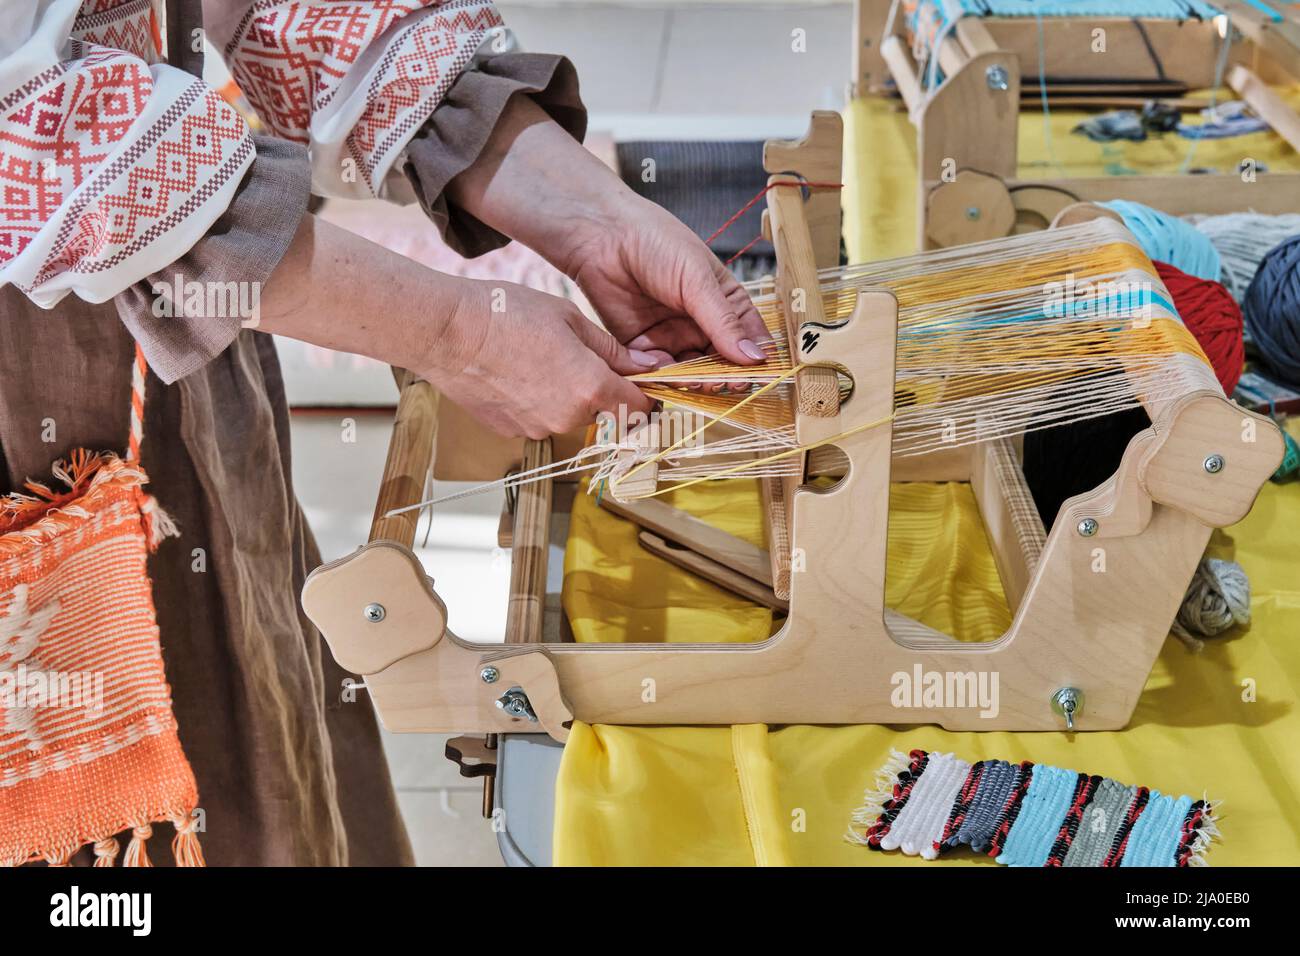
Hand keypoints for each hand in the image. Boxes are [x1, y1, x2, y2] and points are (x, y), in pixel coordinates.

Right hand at [420, 278, 654, 438]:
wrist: (448, 332)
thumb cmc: (507, 314)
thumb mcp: (570, 318)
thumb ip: (612, 349)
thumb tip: (647, 365)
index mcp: (591, 388)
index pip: (638, 408)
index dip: (642, 392)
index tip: (639, 379)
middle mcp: (568, 418)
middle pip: (603, 411)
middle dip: (599, 389)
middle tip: (576, 354)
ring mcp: (538, 429)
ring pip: (569, 415)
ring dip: (565, 395)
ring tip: (539, 359)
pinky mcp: (511, 432)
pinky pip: (538, 418)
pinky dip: (536, 401)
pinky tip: (517, 373)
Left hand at [558, 193, 769, 368]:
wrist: (602, 236)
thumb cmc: (656, 242)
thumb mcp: (697, 280)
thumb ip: (723, 322)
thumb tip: (757, 358)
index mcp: (724, 301)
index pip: (749, 337)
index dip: (755, 358)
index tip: (757, 375)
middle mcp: (701, 323)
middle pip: (720, 361)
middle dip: (723, 375)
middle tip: (722, 382)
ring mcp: (672, 336)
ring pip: (690, 372)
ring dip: (693, 380)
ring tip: (694, 380)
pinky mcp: (642, 347)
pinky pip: (656, 372)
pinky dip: (660, 376)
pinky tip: (661, 370)